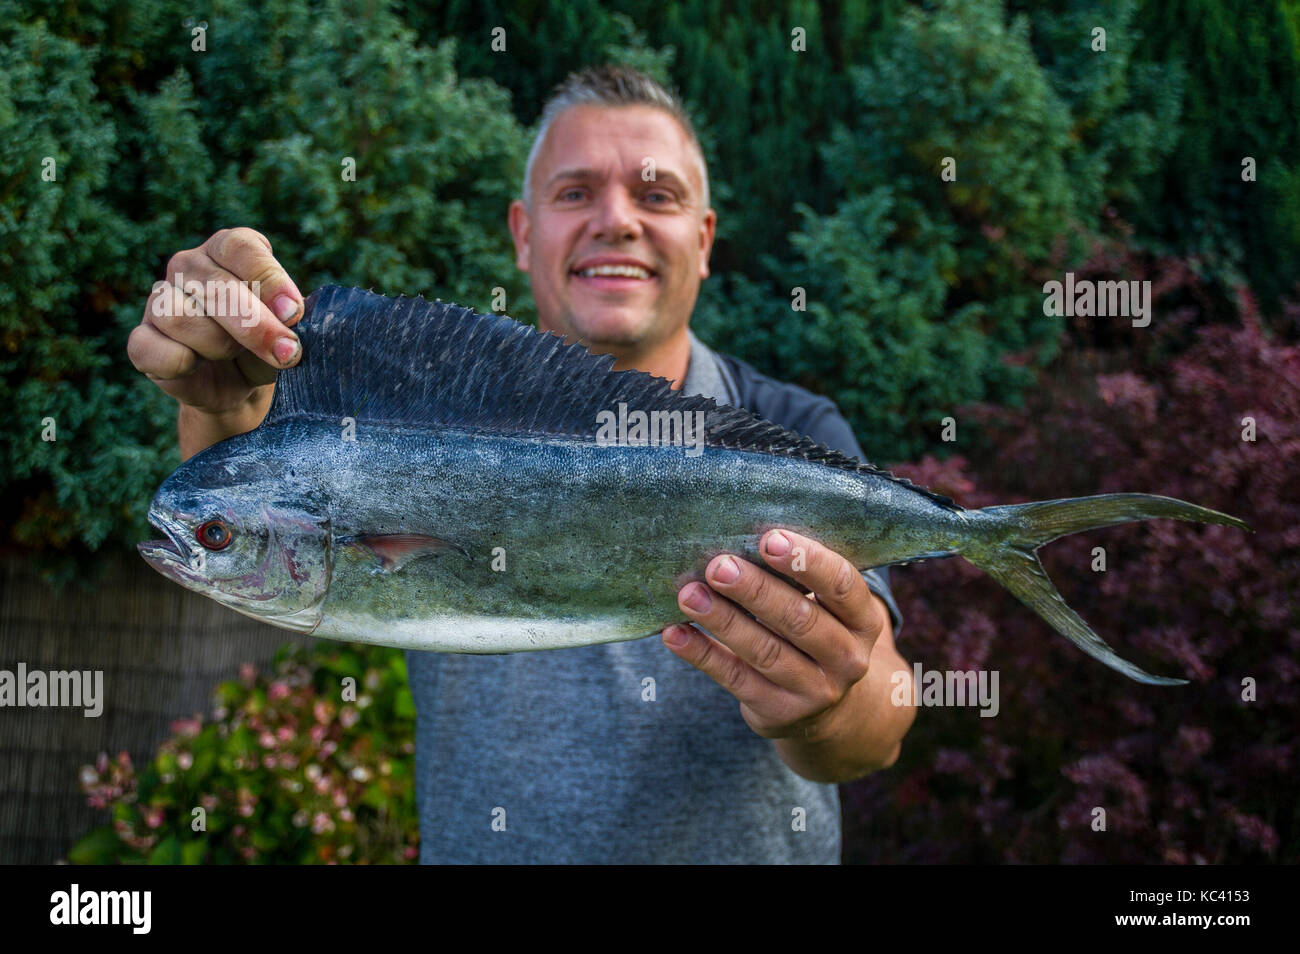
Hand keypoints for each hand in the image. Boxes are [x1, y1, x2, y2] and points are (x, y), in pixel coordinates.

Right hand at [127, 227, 304, 414]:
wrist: (239, 384)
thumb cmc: (265, 346)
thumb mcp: (286, 330)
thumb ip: (287, 319)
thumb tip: (289, 315)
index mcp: (227, 250)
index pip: (240, 246)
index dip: (268, 279)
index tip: (293, 313)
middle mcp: (189, 266)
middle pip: (216, 287)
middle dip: (256, 326)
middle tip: (286, 352)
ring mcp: (159, 299)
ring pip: (181, 316)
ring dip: (218, 345)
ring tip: (233, 356)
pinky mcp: (142, 338)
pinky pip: (150, 347)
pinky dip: (180, 363)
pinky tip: (197, 366)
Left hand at [663, 529, 887, 741]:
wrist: (830, 714)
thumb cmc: (817, 635)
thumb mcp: (828, 610)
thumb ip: (799, 580)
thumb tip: (738, 537)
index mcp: (863, 621)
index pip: (841, 586)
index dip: (807, 561)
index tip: (769, 538)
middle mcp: (846, 658)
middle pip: (799, 619)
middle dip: (755, 590)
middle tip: (718, 566)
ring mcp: (815, 691)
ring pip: (765, 651)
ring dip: (723, 620)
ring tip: (689, 595)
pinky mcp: (778, 712)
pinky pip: (736, 679)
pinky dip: (702, 654)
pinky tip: (675, 633)